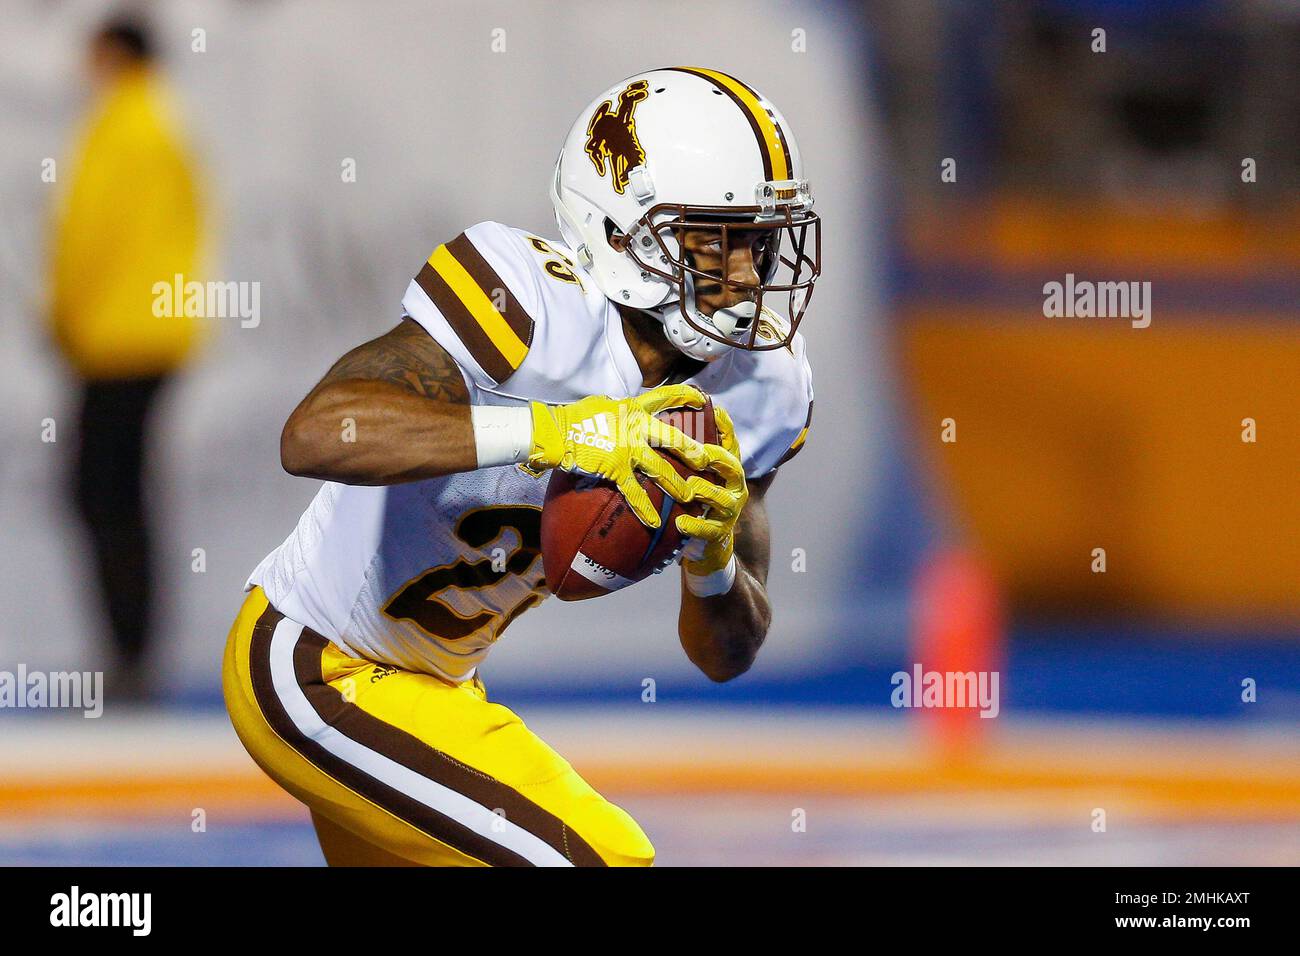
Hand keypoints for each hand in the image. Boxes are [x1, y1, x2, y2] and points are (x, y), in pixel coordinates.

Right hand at [528, 384, 706, 527]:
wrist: (556, 432)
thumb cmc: (574, 417)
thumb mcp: (601, 405)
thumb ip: (619, 408)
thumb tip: (622, 406)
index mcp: (633, 409)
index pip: (665, 398)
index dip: (686, 397)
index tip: (703, 399)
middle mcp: (636, 428)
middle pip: (672, 438)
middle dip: (692, 450)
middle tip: (708, 460)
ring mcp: (628, 449)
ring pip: (660, 469)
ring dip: (676, 484)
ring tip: (689, 496)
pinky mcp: (617, 469)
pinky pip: (634, 492)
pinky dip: (645, 509)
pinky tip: (655, 521)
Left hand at [676, 405, 747, 575]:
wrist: (708, 547)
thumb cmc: (698, 504)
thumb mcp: (697, 476)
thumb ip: (691, 454)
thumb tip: (673, 419)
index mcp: (727, 471)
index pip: (730, 444)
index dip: (725, 427)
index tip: (714, 407)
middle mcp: (734, 488)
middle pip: (733, 466)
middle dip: (717, 457)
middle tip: (700, 453)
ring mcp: (729, 511)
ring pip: (722, 497)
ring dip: (706, 491)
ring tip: (690, 488)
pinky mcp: (718, 534)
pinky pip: (709, 529)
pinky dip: (695, 525)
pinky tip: (681, 522)